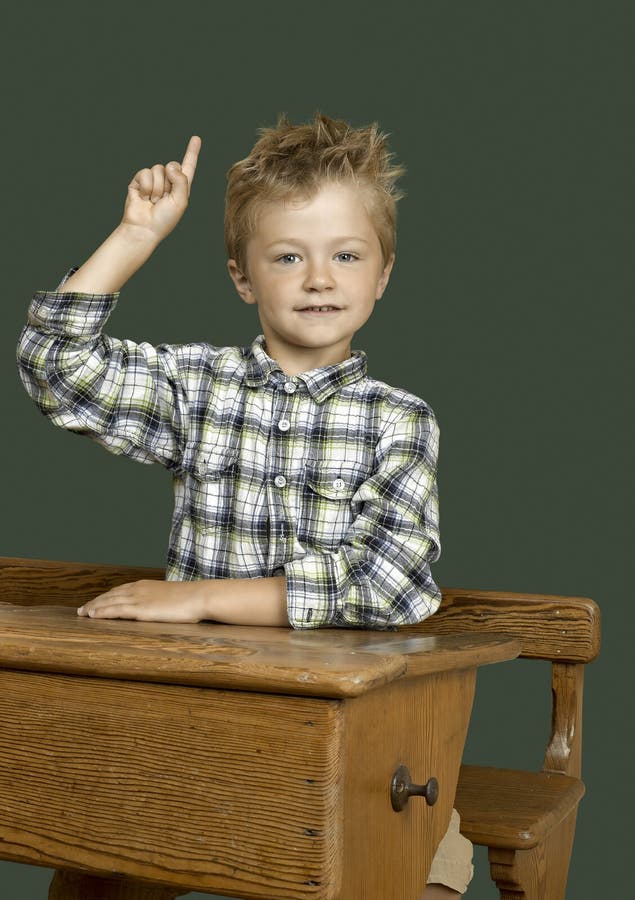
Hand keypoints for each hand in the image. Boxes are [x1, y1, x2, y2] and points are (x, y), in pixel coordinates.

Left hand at [77, 579, 207, 622]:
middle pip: (110, 595)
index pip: (120, 590)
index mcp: (146, 585)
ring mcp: (138, 598)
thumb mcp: (172, 598)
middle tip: (82, 609)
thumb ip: (161, 601)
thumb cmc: (191, 599)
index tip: (96, 602)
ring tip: (82, 613)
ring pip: (108, 602)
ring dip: (93, 607)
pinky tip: (92, 616)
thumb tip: (160, 609)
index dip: (106, 597)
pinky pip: (114, 610)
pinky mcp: (140, 609)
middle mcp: (138, 589)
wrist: (200, 596)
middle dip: (95, 602)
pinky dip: (101, 612)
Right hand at [121, 135, 201, 242]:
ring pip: (158, 169)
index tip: (196, 138)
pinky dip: (146, 186)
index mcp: (181, 187)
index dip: (192, 152)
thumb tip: (170, 165)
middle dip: (169, 181)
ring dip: (157, 188)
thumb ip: (181, 180)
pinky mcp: (139, 181)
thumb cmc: (164, 219)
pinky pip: (145, 173)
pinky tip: (144, 198)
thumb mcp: (180, 201)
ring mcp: (153, 181)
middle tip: (164, 199)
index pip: (188, 166)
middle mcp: (168, 182)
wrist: (144, 228)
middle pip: (172, 165)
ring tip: (153, 201)